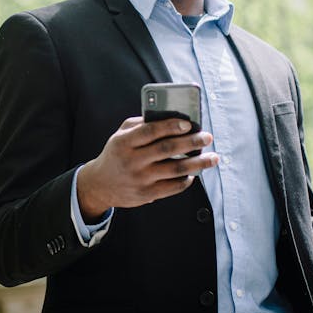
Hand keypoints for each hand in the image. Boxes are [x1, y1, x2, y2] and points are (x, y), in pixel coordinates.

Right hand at [77, 116, 219, 218]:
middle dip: (191, 142)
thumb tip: (170, 118)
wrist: (100, 185)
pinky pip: (173, 187)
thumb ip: (140, 124)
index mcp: (124, 142)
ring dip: (198, 163)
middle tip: (207, 137)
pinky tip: (194, 173)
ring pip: (176, 170)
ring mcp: (140, 179)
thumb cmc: (116, 154)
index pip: (150, 131)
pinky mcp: (147, 194)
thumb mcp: (120, 135)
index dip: (171, 126)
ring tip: (212, 157)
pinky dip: (187, 179)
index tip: (189, 123)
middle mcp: (132, 161)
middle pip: (167, 149)